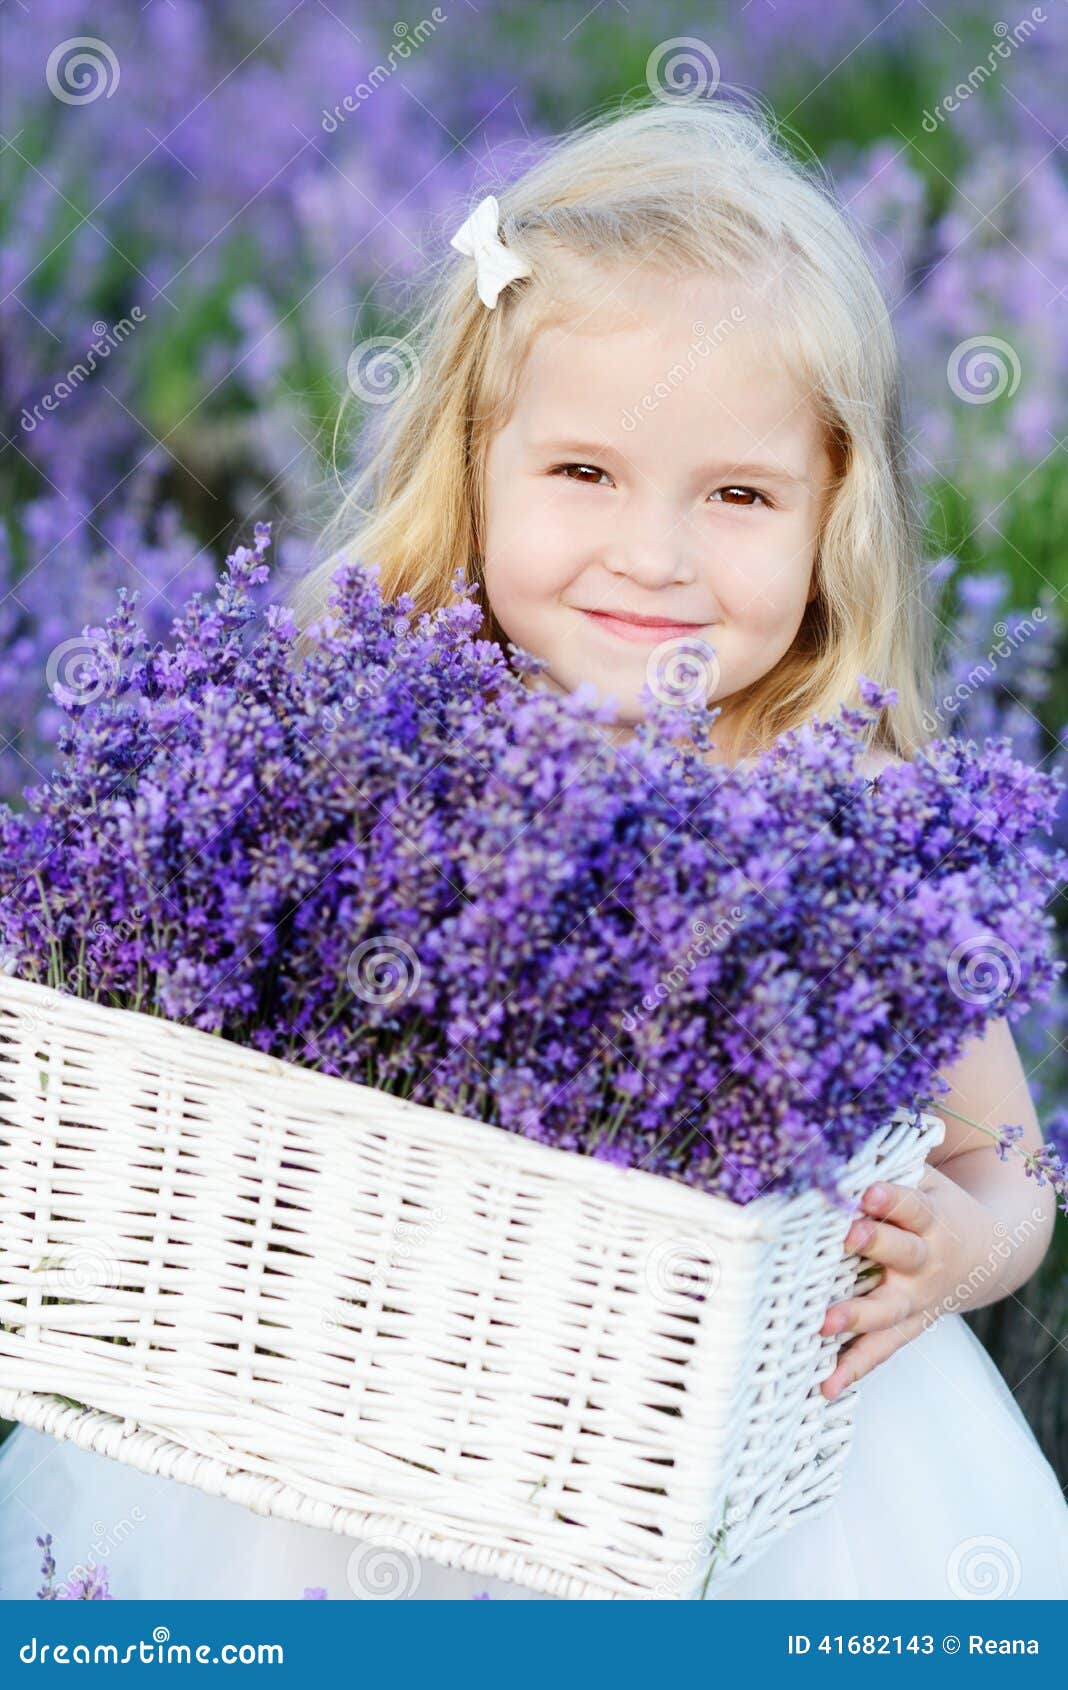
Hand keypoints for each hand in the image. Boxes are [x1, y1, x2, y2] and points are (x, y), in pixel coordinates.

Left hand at [818, 1164, 991, 1401]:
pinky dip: (854, 1366)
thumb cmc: (935, 1205)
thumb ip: (885, 1167)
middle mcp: (928, 1260)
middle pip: (904, 1254)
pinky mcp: (909, 1327)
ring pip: (890, 1309)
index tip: (868, 1193)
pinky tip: (826, 1384)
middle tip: (850, 1238)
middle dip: (876, 1246)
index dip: (891, 1200)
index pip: (912, 1206)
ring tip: (825, 1323)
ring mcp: (919, 1299)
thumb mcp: (923, 1179)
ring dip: (857, 1316)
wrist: (988, 1253)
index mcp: (932, 1217)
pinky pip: (882, 1349)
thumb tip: (831, 1153)